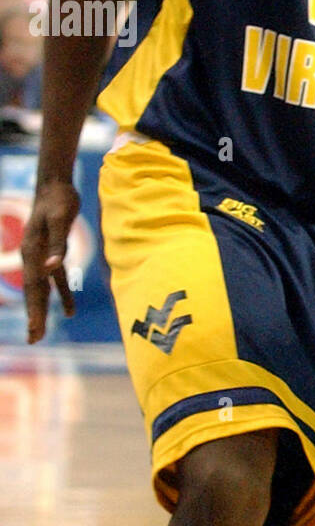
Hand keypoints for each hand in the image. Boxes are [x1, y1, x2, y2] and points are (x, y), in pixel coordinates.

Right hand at [22, 179, 79, 343]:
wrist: (55, 185)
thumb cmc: (58, 200)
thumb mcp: (61, 220)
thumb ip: (58, 244)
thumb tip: (53, 268)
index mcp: (32, 251)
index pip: (34, 286)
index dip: (35, 309)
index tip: (36, 329)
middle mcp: (33, 256)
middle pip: (34, 292)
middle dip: (34, 317)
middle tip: (34, 340)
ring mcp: (41, 256)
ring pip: (42, 289)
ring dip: (43, 310)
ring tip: (40, 334)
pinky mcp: (52, 252)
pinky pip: (56, 279)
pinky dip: (62, 295)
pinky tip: (70, 311)